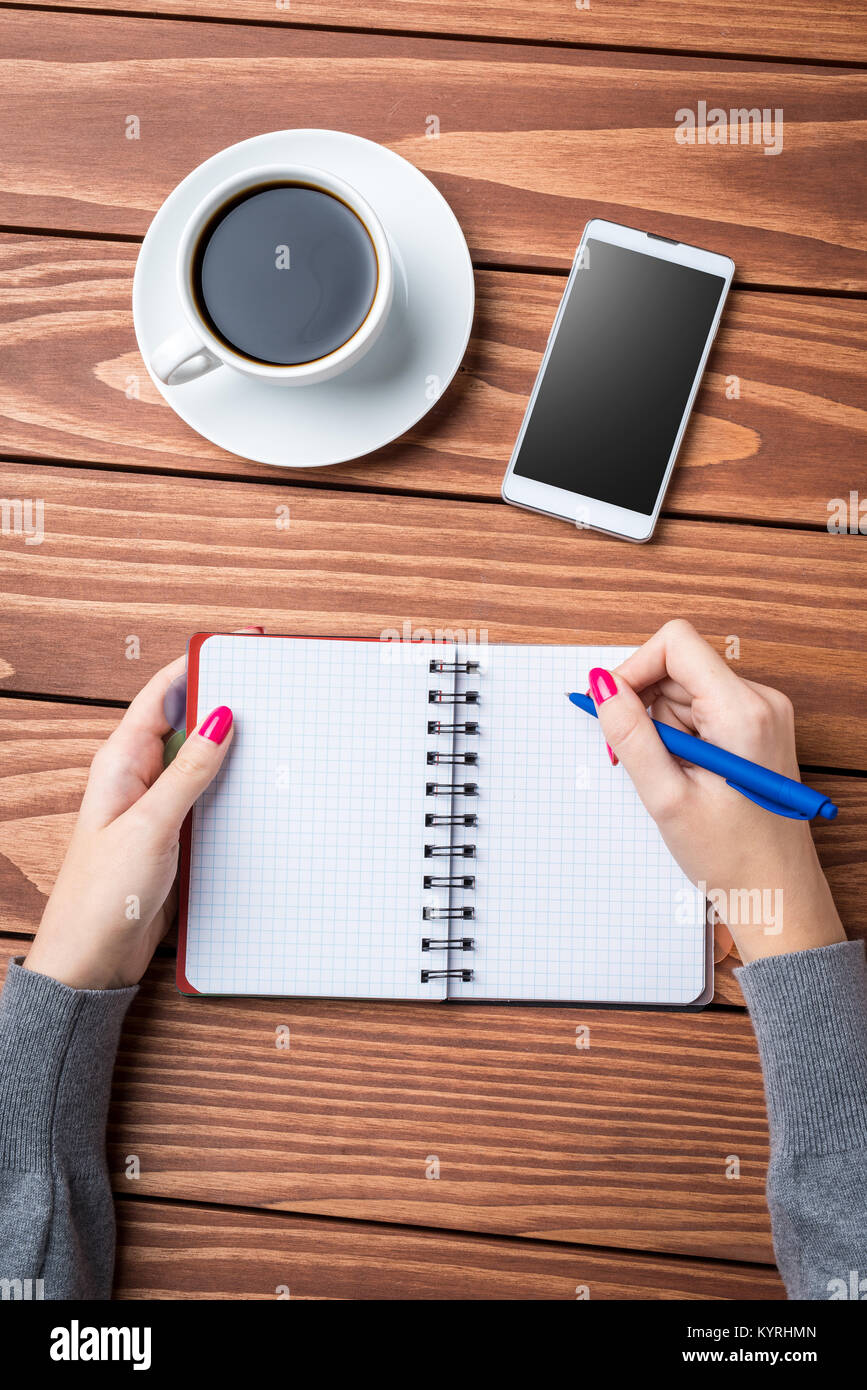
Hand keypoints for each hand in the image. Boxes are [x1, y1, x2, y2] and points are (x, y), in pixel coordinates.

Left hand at [24, 646, 240, 989]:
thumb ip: (188, 772)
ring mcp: (158, 804)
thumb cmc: (101, 896)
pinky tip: (264, 784)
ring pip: (203, 758)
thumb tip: (221, 719)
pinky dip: (234, 784)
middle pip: (188, 719)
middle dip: (227, 697)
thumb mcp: (150, 826)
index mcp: (121, 760)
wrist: (92, 960)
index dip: (201, 662)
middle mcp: (138, 776)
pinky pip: (209, 795)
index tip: (240, 643)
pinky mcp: (175, 833)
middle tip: (273, 681)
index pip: (164, 692)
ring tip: (279, 726)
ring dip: (235, 745)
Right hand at [589, 620, 845, 963]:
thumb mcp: (667, 797)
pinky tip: (682, 776)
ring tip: (666, 778)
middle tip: (631, 759)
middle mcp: (760, 701)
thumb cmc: (733, 858)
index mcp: (744, 711)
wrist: (776, 895)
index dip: (633, 669)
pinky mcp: (756, 728)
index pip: (675, 643)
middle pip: (678, 667)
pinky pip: (701, 710)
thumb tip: (602, 686)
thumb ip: (630, 734)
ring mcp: (762, 714)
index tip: (610, 707)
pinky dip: (679, 736)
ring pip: (685, 691)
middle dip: (643, 707)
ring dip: (660, 727)